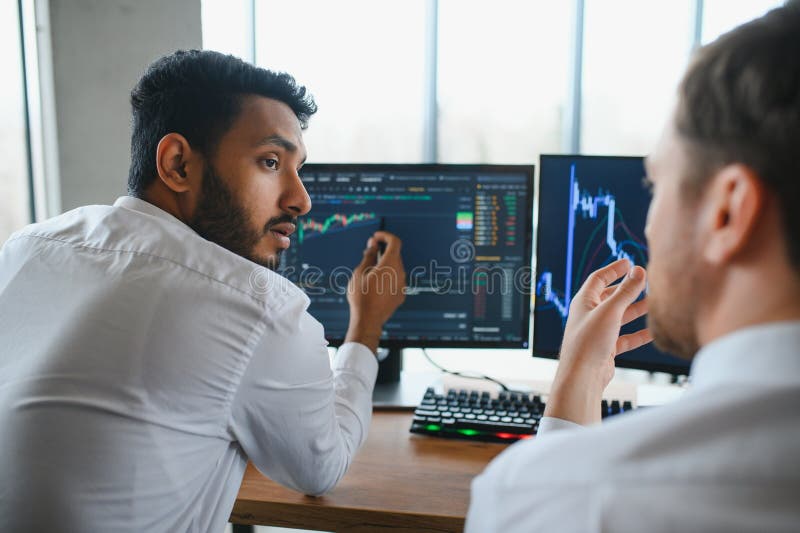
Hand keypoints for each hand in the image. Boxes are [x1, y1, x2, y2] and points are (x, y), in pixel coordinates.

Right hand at [345, 231, 405, 353]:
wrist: (368, 321)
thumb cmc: (361, 296)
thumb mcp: (360, 272)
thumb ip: (368, 256)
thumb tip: (373, 244)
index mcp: (390, 264)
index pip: (394, 242)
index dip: (385, 236)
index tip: (375, 237)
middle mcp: (400, 272)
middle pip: (395, 255)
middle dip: (383, 250)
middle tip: (368, 252)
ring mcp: (402, 284)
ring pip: (395, 268)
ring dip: (385, 264)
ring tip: (369, 270)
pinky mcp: (401, 294)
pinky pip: (396, 280)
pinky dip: (388, 276)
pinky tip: (375, 284)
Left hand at [544, 259, 652, 424]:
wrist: (582, 376)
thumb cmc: (588, 342)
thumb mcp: (610, 311)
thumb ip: (626, 292)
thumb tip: (639, 271)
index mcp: (584, 301)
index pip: (599, 278)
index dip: (614, 269)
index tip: (629, 263)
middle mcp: (590, 314)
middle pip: (612, 296)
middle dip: (629, 289)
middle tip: (647, 282)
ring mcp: (598, 332)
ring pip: (621, 316)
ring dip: (637, 310)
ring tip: (655, 303)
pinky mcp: (606, 348)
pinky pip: (625, 337)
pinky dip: (639, 334)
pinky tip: (653, 331)